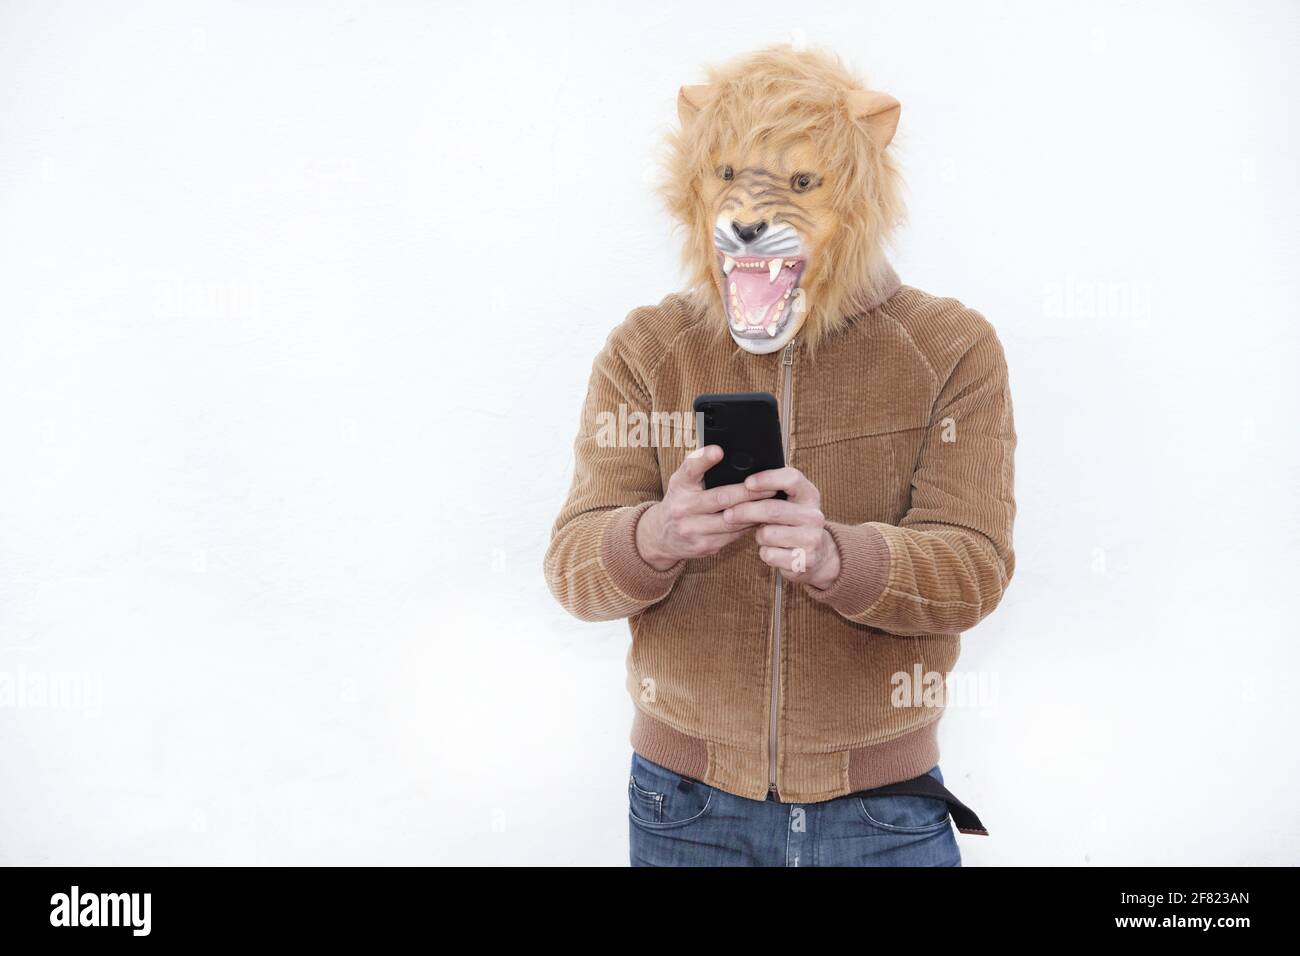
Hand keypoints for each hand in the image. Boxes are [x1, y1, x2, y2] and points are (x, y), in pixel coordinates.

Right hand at [636, 445, 774, 570]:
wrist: (660, 537)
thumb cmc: (679, 501)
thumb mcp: (682, 481)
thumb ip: (699, 467)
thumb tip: (725, 452)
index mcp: (679, 486)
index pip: (690, 469)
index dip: (704, 459)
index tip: (719, 451)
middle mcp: (683, 508)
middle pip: (721, 498)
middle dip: (749, 491)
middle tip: (771, 485)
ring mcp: (692, 530)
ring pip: (731, 520)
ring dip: (754, 511)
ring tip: (772, 502)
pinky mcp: (703, 546)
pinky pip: (732, 535)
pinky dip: (748, 525)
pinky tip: (759, 518)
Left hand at [723, 467, 840, 588]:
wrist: (820, 555)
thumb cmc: (794, 523)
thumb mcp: (792, 503)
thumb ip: (774, 489)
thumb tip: (742, 483)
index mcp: (810, 495)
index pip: (791, 478)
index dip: (767, 479)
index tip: (747, 483)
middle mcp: (814, 516)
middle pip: (772, 509)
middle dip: (745, 511)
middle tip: (728, 514)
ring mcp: (811, 539)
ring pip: (767, 534)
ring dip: (758, 536)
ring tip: (765, 535)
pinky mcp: (804, 561)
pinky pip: (769, 554)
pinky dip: (765, 553)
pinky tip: (773, 550)